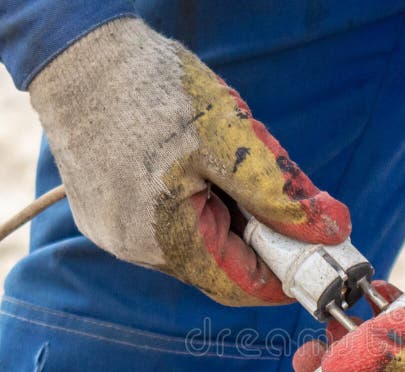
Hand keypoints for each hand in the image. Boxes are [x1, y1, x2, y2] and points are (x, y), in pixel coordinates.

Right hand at [28, 18, 349, 305]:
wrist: (75, 53)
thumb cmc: (152, 88)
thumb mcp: (231, 142)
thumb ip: (280, 197)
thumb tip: (329, 233)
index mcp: (166, 239)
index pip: (242, 285)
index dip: (287, 277)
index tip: (319, 256)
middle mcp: (137, 249)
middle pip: (220, 265)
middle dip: (260, 239)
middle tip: (285, 200)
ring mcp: (117, 233)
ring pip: (196, 245)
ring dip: (229, 220)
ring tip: (231, 169)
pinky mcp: (108, 213)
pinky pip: (168, 227)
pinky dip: (198, 209)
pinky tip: (199, 170)